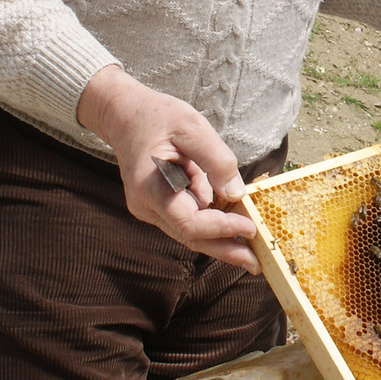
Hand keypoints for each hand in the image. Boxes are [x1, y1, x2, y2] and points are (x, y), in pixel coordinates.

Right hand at [76, 64, 259, 272]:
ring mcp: (150, 209)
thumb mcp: (191, 127)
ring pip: (190, 232)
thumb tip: (236, 193)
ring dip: (220, 240)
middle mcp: (146, 206)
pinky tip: (235, 225)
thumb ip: (216, 159)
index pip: (188, 222)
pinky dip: (212, 224)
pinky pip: (189, 221)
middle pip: (189, 236)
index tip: (249, 227)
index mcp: (150, 187)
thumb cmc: (157, 117)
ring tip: (252, 251)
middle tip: (256, 263)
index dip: (220, 228)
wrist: (124, 115)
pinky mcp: (159, 208)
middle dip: (224, 249)